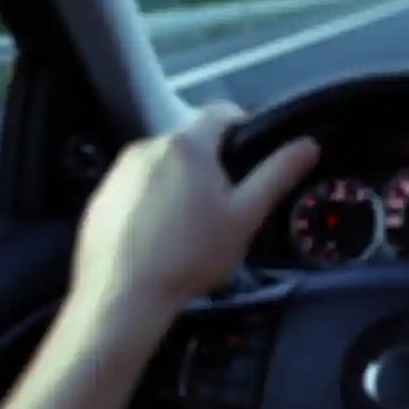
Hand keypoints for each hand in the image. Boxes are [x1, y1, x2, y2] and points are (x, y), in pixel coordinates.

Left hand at [73, 102, 318, 313]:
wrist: (121, 297)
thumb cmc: (190, 255)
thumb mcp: (245, 217)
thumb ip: (277, 175)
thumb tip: (308, 144)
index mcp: (187, 145)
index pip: (221, 111)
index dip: (242, 126)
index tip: (249, 157)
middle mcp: (147, 146)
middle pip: (190, 141)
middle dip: (209, 164)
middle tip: (224, 205)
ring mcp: (117, 172)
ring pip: (161, 165)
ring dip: (178, 182)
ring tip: (188, 226)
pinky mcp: (99, 198)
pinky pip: (134, 188)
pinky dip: (149, 202)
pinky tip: (157, 237)